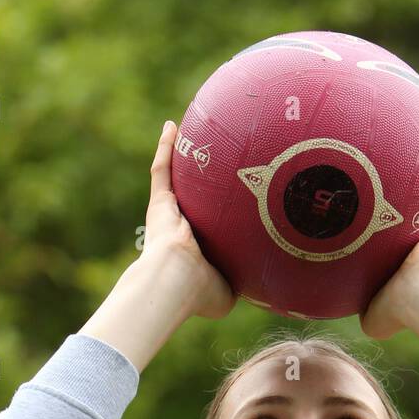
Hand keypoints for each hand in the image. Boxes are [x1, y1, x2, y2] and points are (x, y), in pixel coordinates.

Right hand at [141, 120, 236, 320]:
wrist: (175, 281)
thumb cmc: (200, 291)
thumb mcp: (227, 291)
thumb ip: (241, 283)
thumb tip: (260, 286)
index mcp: (192, 250)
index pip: (205, 229)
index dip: (213, 218)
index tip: (225, 206)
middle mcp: (178, 229)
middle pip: (189, 199)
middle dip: (195, 184)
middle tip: (210, 162)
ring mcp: (167, 214)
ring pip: (174, 179)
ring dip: (178, 157)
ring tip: (187, 134)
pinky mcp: (159, 203)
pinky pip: (162, 169)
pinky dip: (165, 147)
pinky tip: (171, 126)